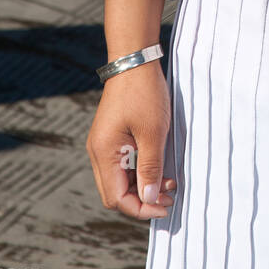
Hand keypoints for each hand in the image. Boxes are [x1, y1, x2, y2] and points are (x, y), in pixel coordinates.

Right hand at [86, 60, 175, 220]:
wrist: (135, 61)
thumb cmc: (144, 93)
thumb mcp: (153, 132)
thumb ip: (150, 168)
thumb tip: (150, 198)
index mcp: (103, 153)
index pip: (117, 198)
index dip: (141, 208)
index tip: (165, 206)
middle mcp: (98, 152)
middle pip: (116, 193)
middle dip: (142, 199)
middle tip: (170, 196)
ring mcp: (104, 143)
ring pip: (120, 179)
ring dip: (143, 185)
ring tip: (170, 182)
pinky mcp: (112, 136)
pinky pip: (123, 164)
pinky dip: (140, 170)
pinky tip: (160, 167)